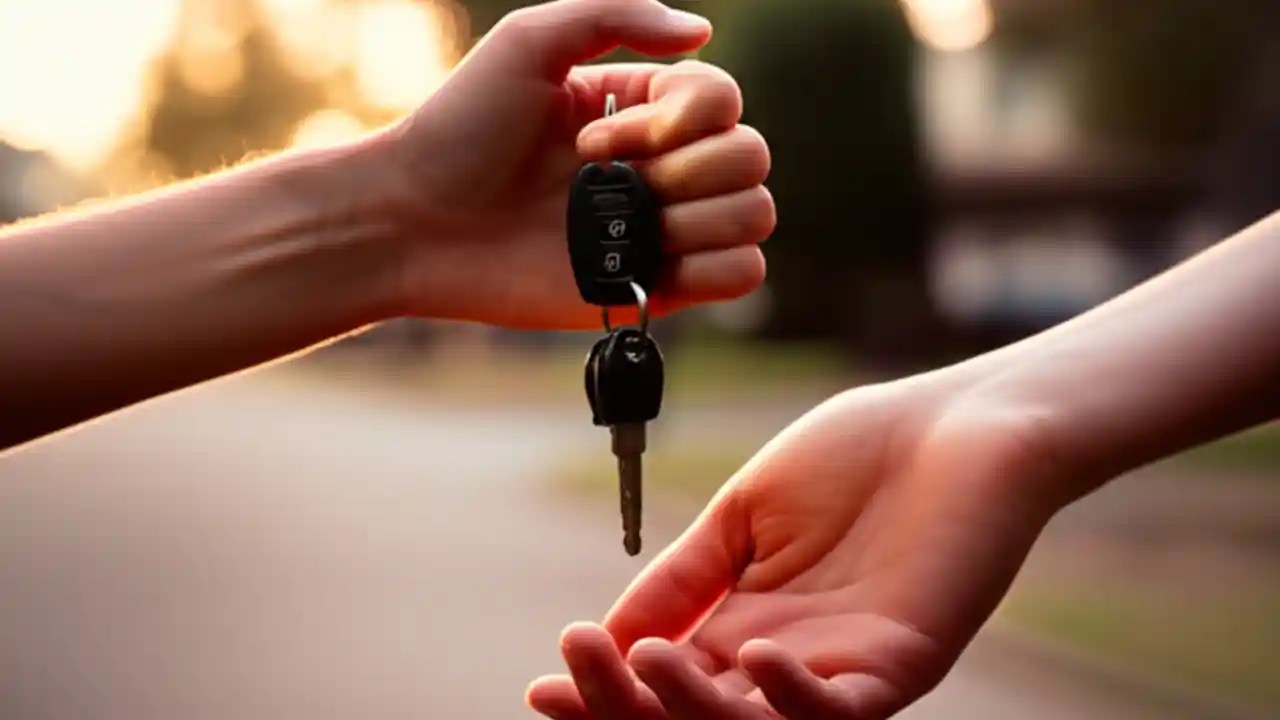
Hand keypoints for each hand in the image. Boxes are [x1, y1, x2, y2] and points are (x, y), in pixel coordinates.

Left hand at [379, 0, 772, 328]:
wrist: (416, 223)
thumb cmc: (462, 128)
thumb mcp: (530, 41)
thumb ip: (617, 15)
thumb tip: (702, 32)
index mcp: (642, 110)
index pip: (725, 100)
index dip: (675, 120)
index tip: (590, 137)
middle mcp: (662, 166)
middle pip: (751, 156)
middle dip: (686, 170)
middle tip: (600, 184)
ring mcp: (662, 228)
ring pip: (756, 215)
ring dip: (696, 217)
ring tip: (616, 228)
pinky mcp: (655, 286)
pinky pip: (741, 276)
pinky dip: (713, 267)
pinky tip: (650, 261)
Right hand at [527, 372, 1066, 718]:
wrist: (958, 425)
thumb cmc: (856, 458)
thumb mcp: (743, 514)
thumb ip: (684, 576)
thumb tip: (608, 636)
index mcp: (741, 625)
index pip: (657, 682)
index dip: (601, 691)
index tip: (543, 684)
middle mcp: (782, 661)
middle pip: (688, 717)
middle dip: (624, 706)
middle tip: (578, 663)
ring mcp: (840, 669)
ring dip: (691, 707)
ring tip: (650, 658)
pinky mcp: (900, 664)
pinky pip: (841, 712)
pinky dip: (794, 698)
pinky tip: (756, 654)